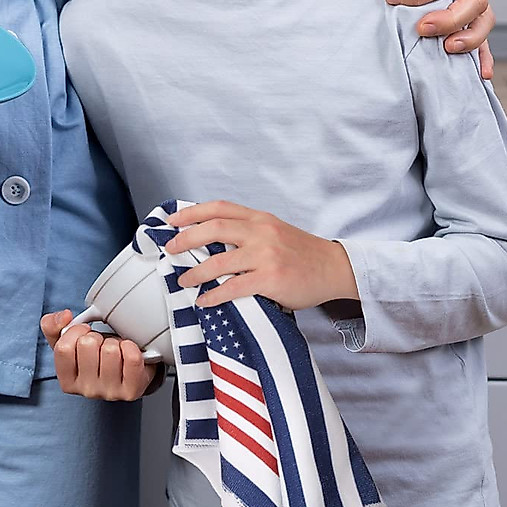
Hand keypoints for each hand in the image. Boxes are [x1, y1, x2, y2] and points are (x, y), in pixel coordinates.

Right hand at [40, 310, 157, 401]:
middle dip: (96, 336)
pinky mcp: (131, 391)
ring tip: (115, 350)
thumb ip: (54, 325)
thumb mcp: (69, 341)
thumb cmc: (96, 355)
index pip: (63, 348)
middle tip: (101, 344)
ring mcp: (110, 393)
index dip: (75, 331)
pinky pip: (131, 358)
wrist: (125, 370)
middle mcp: (87, 391)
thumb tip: (64, 317)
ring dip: (114, 342)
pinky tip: (127, 352)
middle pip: (87, 345)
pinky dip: (131, 348)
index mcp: (67, 381)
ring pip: (110, 350)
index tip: (84, 332)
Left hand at [163, 201, 358, 311]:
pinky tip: (205, 299)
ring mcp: (266, 255)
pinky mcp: (271, 279)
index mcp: (260, 218)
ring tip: (184, 279)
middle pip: (213, 228)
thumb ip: (248, 231)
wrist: (335, 268)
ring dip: (195, 272)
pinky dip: (214, 294)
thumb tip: (210, 240)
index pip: (219, 207)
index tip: (173, 220)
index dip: (192, 212)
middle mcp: (261, 232)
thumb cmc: (303, 253)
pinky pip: (234, 287)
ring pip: (219, 261)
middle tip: (171, 249)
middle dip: (186, 239)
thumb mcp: (274, 231)